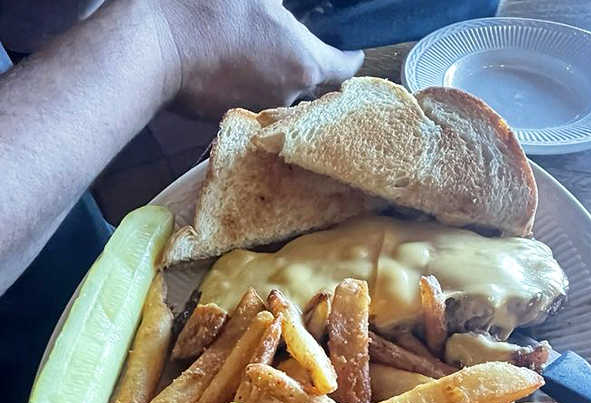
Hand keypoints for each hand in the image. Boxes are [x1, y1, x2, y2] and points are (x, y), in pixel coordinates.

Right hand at [148, 0, 363, 116]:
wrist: (154, 45)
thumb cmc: (207, 8)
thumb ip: (283, 3)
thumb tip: (287, 5)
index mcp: (305, 62)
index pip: (345, 67)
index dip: (349, 55)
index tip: (350, 50)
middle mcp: (290, 95)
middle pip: (313, 82)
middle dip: (308, 63)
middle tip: (296, 42)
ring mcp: (262, 110)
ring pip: (283, 92)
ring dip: (278, 75)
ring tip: (261, 52)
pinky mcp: (235, 117)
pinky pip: (255, 100)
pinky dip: (252, 85)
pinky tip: (237, 64)